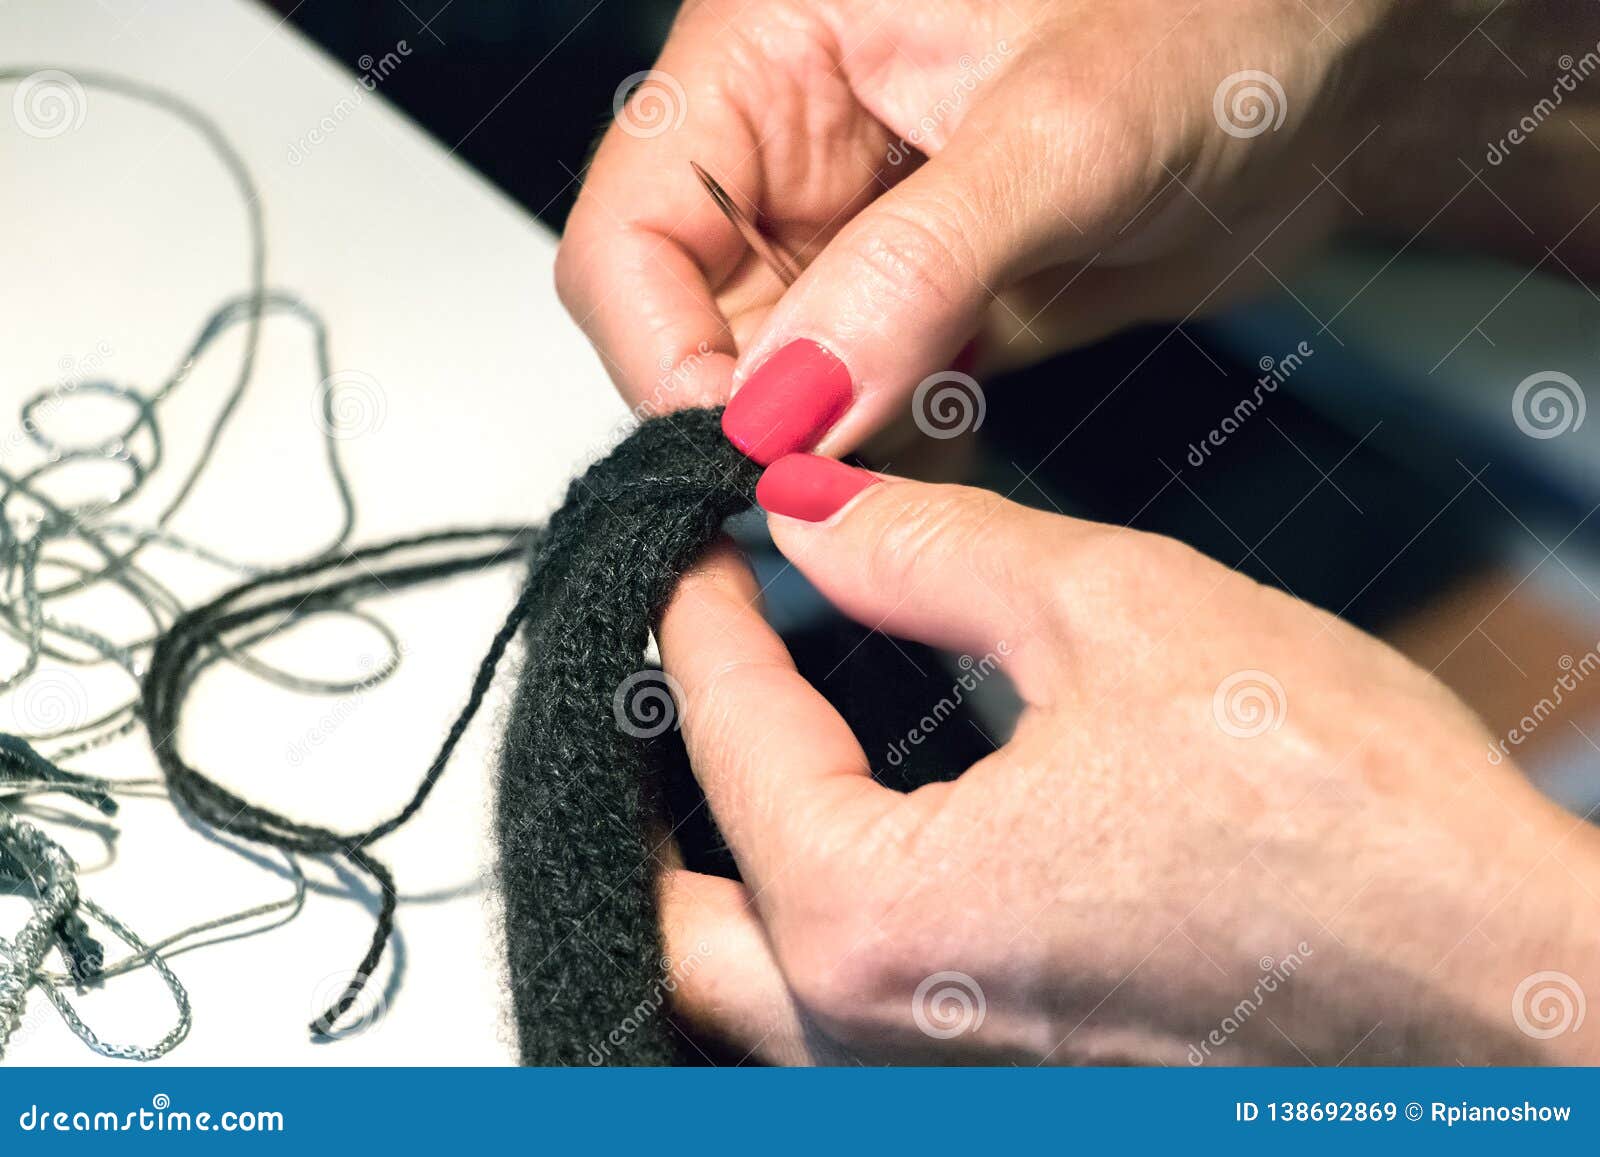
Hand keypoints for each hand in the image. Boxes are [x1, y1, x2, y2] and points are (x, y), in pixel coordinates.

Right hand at [557, 0, 1599, 462]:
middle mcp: (788, 149)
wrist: (1333, 71)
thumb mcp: (1060, 132)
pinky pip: (855, 409)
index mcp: (769, 54)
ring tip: (929, 435)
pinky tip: (952, 443)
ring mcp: (851, 239)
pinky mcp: (915, 307)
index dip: (667, 354)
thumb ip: (914, 268)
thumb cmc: (1219, 14)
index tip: (753, 447)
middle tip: (836, 481)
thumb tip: (790, 405)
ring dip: (827, 445)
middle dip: (755, 414)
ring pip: (769, 382)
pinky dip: (886, 454)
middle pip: (683, 322)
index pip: (630, 233)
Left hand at [653, 456, 1599, 1063]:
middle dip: (664, 781)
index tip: (699, 555)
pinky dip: (811, 929)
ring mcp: (940, 1089)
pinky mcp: (1007, 1096)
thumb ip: (927, 552)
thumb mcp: (1117, 613)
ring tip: (750, 744)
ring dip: (721, 867)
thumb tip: (815, 509)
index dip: (702, 620)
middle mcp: (884, 1040)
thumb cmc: (1353, 827)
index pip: (726, 742)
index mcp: (883, 916)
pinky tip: (858, 836)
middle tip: (694, 666)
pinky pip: (843, 1027)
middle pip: (678, 917)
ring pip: (746, 993)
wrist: (1509, 987)